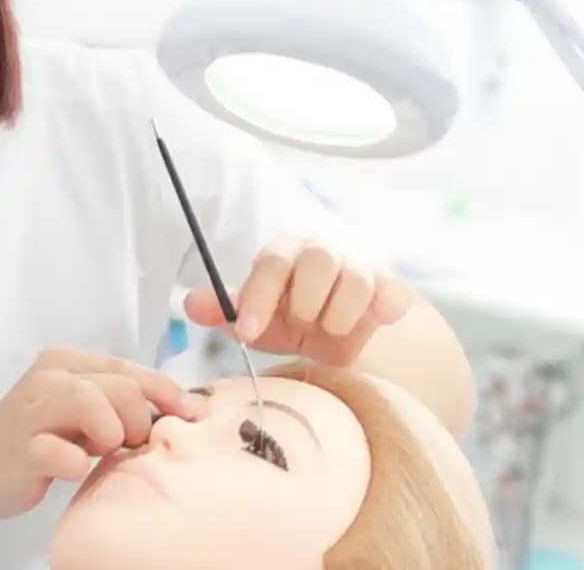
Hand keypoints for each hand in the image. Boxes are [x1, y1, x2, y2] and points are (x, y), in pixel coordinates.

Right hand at [0, 347, 206, 520]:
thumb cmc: (41, 440)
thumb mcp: (84, 413)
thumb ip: (120, 403)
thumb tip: (181, 408)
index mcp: (67, 361)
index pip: (128, 367)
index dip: (166, 390)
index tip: (191, 413)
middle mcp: (48, 376)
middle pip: (119, 385)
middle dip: (137, 419)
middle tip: (128, 444)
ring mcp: (30, 410)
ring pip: (89, 401)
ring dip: (110, 432)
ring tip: (102, 450)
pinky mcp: (20, 448)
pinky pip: (61, 452)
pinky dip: (76, 463)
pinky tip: (75, 468)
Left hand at [184, 234, 414, 365]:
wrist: (340, 333)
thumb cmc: (289, 320)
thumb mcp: (256, 321)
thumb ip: (225, 312)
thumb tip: (190, 303)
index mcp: (284, 253)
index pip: (271, 264)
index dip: (258, 298)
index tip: (246, 333)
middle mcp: (322, 251)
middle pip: (318, 259)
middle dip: (305, 304)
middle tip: (301, 326)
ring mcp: (359, 266)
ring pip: (355, 278)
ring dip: (339, 315)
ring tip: (330, 331)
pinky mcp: (390, 287)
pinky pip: (393, 293)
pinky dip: (385, 308)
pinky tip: (378, 321)